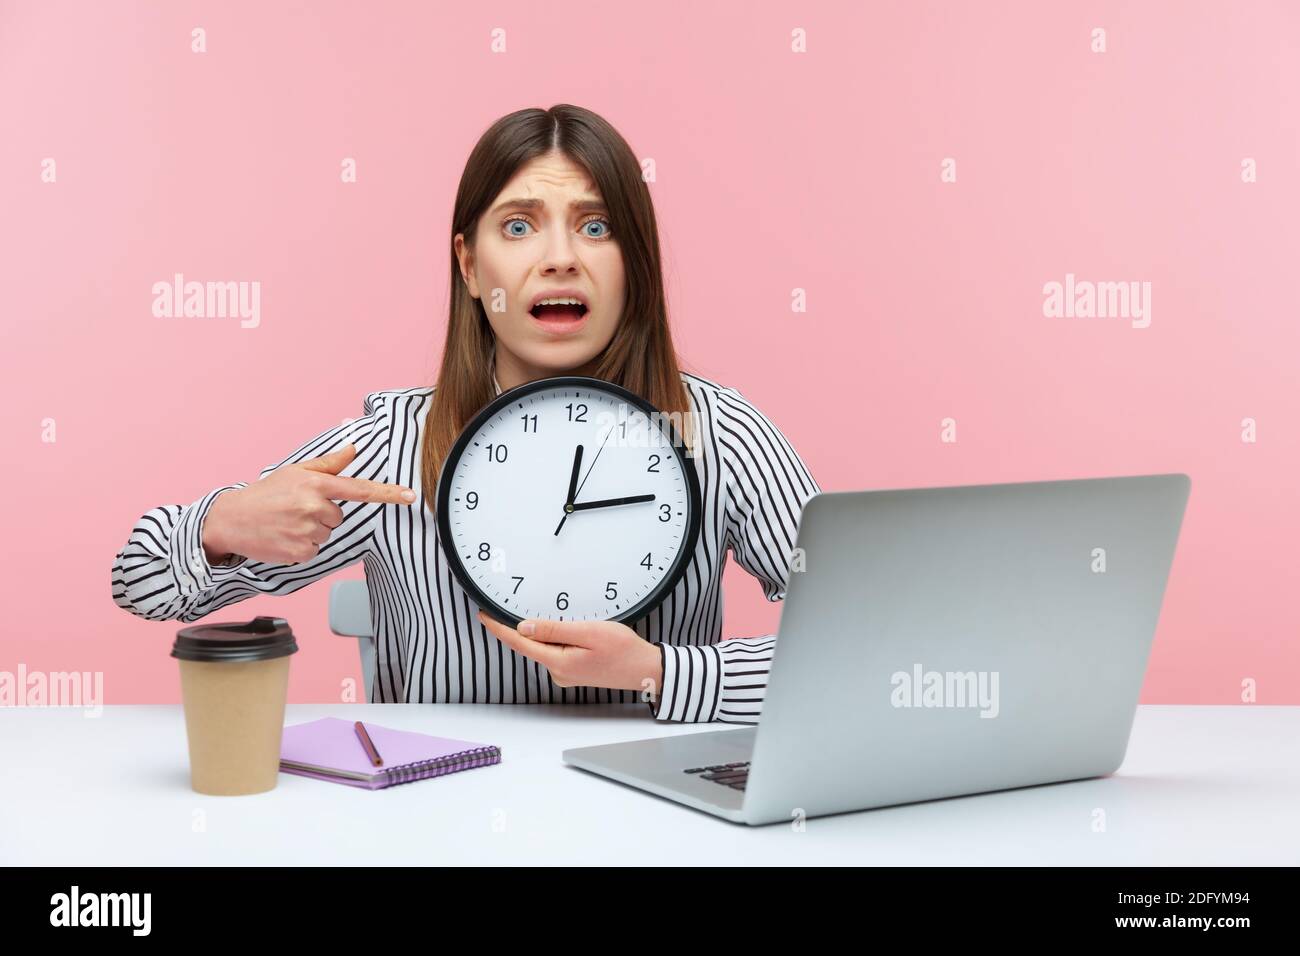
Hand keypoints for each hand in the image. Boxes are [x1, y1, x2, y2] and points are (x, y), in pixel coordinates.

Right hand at [203, 443, 416, 564]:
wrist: (231, 520)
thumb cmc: (266, 493)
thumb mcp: (296, 472)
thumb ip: (329, 463)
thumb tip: (353, 447)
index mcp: (316, 485)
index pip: (360, 489)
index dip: (388, 493)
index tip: (411, 496)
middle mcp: (314, 507)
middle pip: (339, 516)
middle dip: (322, 514)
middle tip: (295, 510)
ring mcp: (307, 531)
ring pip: (328, 534)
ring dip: (312, 530)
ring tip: (288, 523)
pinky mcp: (301, 552)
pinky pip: (316, 550)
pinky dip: (303, 546)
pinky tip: (285, 537)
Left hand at [477, 611, 663, 698]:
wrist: (645, 669)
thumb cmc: (623, 651)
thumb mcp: (588, 632)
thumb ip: (554, 630)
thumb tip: (523, 628)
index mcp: (558, 662)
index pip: (519, 643)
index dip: (498, 629)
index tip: (483, 616)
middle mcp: (558, 672)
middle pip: (530, 646)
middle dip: (519, 627)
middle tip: (507, 605)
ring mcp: (566, 673)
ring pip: (545, 648)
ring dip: (542, 633)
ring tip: (553, 617)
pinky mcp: (574, 671)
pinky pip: (556, 652)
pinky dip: (556, 640)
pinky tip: (567, 630)